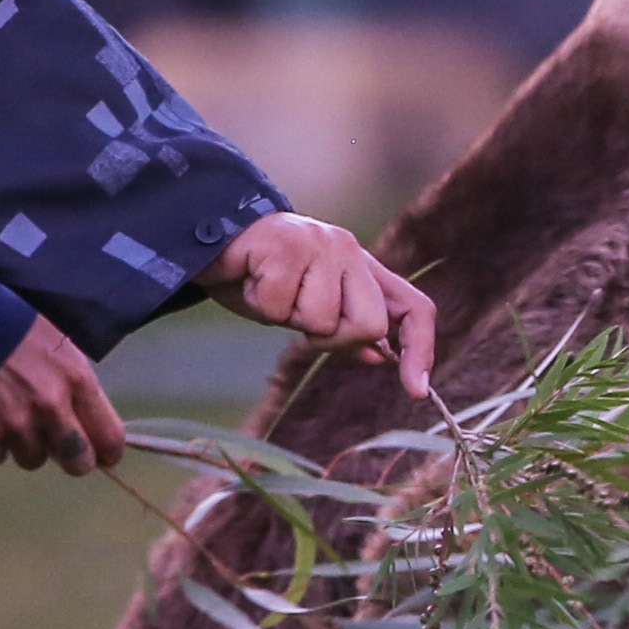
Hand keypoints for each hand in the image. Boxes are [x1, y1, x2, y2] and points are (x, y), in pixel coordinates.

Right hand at [0, 318, 126, 473]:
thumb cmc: (4, 317)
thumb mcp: (54, 342)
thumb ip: (72, 381)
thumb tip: (80, 414)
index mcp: (77, 380)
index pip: (109, 435)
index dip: (107, 451)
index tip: (103, 456)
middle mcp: (52, 408)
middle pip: (77, 462)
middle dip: (71, 459)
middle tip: (57, 447)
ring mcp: (16, 424)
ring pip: (32, 460)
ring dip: (25, 446)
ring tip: (9, 418)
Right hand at [198, 212, 437, 395]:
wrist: (208, 238)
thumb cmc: (261, 277)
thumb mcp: (307, 306)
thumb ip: (345, 327)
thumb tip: (379, 357)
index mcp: (363, 266)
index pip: (413, 308)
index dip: (420, 349)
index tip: (416, 390)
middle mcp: (349, 250)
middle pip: (370, 325)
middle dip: (331, 337)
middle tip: (297, 315)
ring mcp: (320, 245)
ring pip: (321, 319)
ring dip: (287, 317)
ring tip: (268, 289)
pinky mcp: (286, 245)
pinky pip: (280, 306)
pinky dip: (260, 302)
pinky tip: (251, 280)